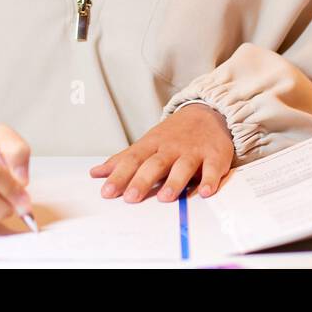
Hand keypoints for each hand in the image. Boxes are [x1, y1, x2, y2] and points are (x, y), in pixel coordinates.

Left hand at [89, 103, 233, 201]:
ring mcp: (193, 152)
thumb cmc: (173, 135)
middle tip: (131, 198)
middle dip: (142, 180)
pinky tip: (205, 192)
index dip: (119, 175)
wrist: (208, 113)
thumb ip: (123, 159)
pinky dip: (210, 180)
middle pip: (155, 164)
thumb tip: (96, 173)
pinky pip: (213, 169)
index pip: (133, 160)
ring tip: (165, 198)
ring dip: (174, 182)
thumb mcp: (147, 143)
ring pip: (183, 166)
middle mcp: (171, 148)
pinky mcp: (214, 156)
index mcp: (152, 145)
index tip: (107, 191)